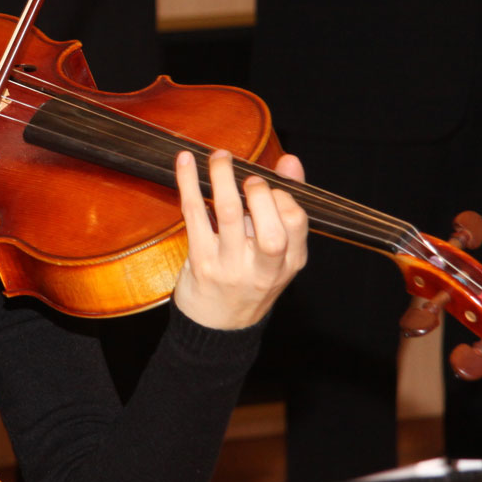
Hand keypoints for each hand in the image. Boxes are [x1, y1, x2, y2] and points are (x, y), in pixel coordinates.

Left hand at [171, 149, 307, 329]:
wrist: (218, 324)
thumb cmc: (250, 278)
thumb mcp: (278, 251)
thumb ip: (285, 203)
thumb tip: (290, 160)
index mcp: (290, 262)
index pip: (296, 224)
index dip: (284, 196)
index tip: (269, 183)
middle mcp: (263, 269)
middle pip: (271, 231)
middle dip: (261, 194)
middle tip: (249, 177)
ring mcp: (230, 267)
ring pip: (230, 215)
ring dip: (223, 177)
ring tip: (220, 157)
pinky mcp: (200, 261)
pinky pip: (194, 214)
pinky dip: (188, 183)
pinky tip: (185, 162)